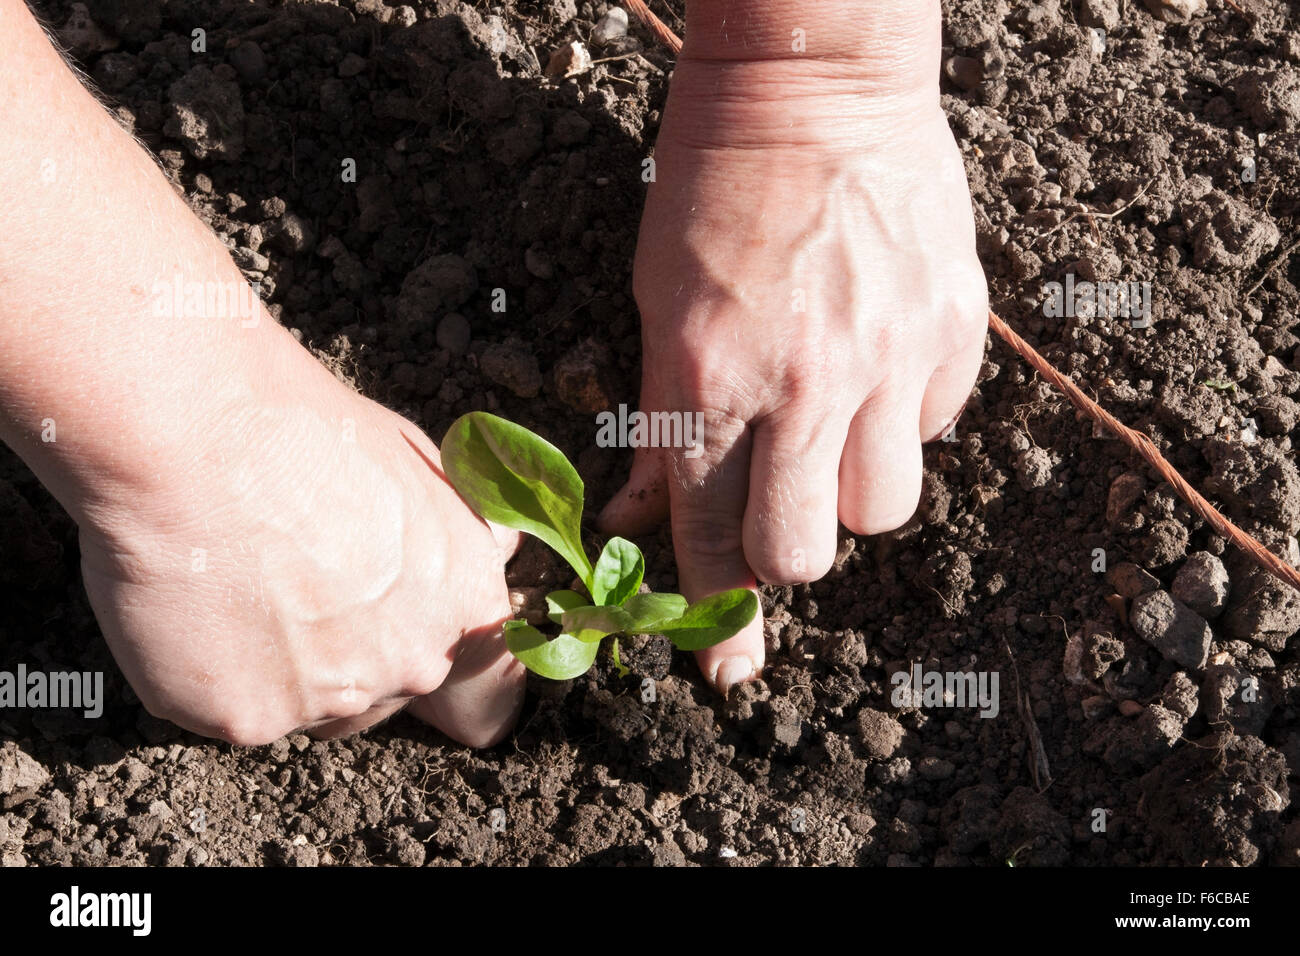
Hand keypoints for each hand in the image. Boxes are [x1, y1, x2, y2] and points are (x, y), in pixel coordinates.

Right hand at [77, 345, 523, 746]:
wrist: (202, 435)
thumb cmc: (308, 430)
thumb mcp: (423, 464)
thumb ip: (457, 531)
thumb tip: (497, 549)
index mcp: (468, 599)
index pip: (452, 652)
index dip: (398, 624)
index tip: (355, 597)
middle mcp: (417, 663)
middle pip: (378, 687)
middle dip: (336, 650)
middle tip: (279, 581)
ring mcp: (337, 699)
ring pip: (303, 706)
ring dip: (273, 667)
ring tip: (231, 587)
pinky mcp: (251, 721)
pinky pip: (229, 711)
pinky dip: (207, 673)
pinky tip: (192, 609)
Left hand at [601, 56, 987, 693]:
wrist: (814, 79)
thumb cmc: (710, 184)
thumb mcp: (653, 304)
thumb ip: (659, 422)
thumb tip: (644, 516)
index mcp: (710, 379)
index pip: (711, 539)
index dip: (715, 615)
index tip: (724, 665)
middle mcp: (804, 384)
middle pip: (809, 552)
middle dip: (785, 554)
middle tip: (775, 513)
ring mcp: (889, 357)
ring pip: (885, 508)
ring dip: (851, 492)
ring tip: (830, 429)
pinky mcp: (953, 328)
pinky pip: (934, 430)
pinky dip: (901, 424)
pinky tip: (874, 368)